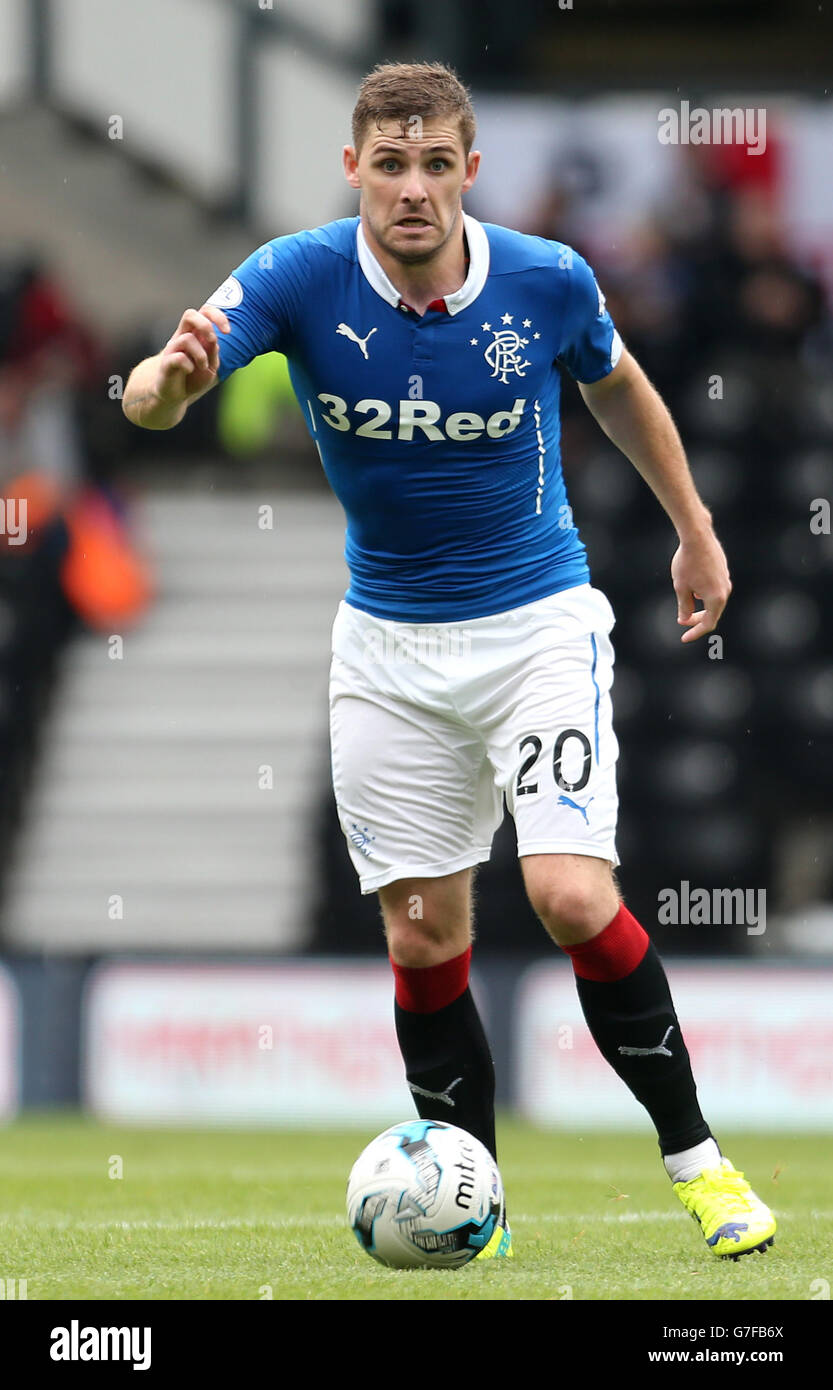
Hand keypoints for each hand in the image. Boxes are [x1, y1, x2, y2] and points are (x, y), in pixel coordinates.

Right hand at [154, 305, 230, 405]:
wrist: (175, 395)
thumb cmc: (193, 377)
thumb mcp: (211, 365)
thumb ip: (213, 352)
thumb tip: (213, 341)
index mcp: (195, 334)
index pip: (204, 312)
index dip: (217, 316)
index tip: (227, 332)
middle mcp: (182, 336)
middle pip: (189, 314)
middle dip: (205, 325)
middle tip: (212, 341)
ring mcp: (172, 348)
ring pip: (187, 339)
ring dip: (201, 355)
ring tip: (202, 367)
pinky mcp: (165, 362)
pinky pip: (179, 358)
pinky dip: (189, 366)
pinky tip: (189, 371)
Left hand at [671, 527, 731, 642]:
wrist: (697, 536)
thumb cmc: (687, 562)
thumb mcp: (681, 587)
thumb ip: (684, 606)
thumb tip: (685, 619)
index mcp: (716, 599)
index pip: (708, 624)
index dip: (695, 632)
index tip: (684, 638)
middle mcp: (725, 591)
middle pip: (712, 613)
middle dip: (697, 619)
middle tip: (682, 621)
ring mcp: (725, 580)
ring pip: (713, 600)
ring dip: (700, 605)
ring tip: (685, 600)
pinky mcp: (723, 571)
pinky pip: (714, 588)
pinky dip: (704, 593)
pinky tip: (693, 587)